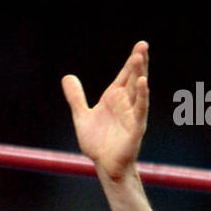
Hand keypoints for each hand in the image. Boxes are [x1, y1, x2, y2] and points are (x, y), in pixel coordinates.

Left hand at [61, 41, 148, 179]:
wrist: (104, 165)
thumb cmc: (97, 143)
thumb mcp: (82, 117)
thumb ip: (76, 97)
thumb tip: (67, 77)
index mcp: (115, 98)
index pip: (125, 75)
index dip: (131, 61)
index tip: (139, 46)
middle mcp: (126, 103)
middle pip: (134, 78)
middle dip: (138, 62)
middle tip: (143, 45)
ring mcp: (132, 114)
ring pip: (138, 90)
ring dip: (140, 73)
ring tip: (141, 57)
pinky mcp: (135, 127)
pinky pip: (140, 109)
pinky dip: (142, 96)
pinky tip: (143, 82)